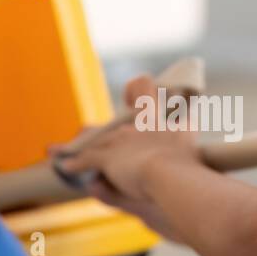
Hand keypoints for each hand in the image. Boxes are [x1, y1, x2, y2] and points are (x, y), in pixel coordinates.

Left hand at [50, 74, 201, 238]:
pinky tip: (65, 167)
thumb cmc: (187, 161)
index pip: (146, 90)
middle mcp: (134, 125)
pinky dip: (75, 164)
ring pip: (96, 141)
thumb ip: (187, 128)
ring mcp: (120, 141)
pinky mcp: (107, 158)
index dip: (141, 86)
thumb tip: (190, 117)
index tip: (139, 81)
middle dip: (100, 130)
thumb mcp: (191, 139)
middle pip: (114, 124)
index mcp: (155, 119)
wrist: (173, 174)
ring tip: (65, 150)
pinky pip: (87, 160)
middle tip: (87, 130)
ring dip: (81, 148)